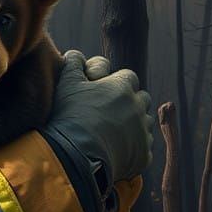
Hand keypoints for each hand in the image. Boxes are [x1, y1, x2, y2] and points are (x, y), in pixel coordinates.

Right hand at [46, 50, 152, 182]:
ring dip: (133, 125)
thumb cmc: (70, 115)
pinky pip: (144, 149)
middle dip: (130, 103)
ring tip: (112, 133)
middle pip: (142, 99)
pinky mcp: (143, 156)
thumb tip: (75, 55)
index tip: (102, 92)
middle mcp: (138, 107)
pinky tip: (116, 152)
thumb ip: (73, 64)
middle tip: (109, 113)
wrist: (76, 154)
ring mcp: (143, 132)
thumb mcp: (67, 83)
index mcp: (122, 87)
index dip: (115, 83)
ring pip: (145, 124)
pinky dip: (133, 149)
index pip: (128, 77)